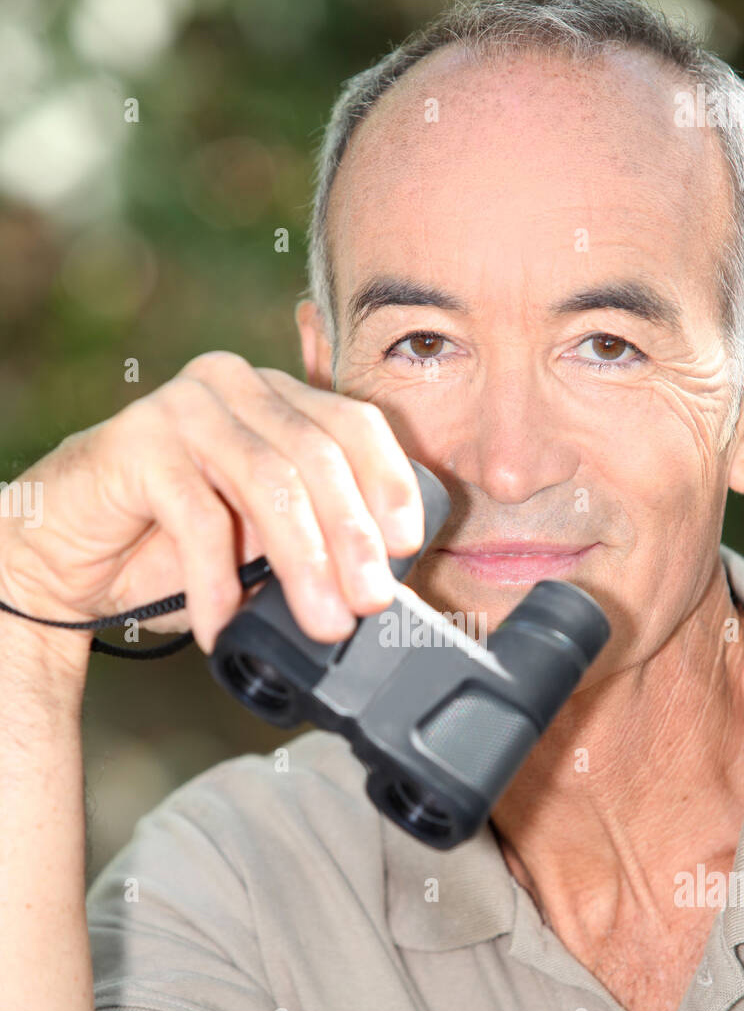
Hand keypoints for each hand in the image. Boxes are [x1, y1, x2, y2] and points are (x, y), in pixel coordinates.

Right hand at [0, 351, 425, 653]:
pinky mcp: (136, 443)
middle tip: (370, 603)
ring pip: (269, 481)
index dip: (390, 484)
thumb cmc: (172, 548)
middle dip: (352, 538)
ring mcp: (184, 408)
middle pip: (318, 455)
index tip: (408, 546)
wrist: (67, 555)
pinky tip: (226, 625)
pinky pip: (197, 516)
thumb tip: (381, 586)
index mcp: (278, 395)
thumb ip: (313, 541)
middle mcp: (235, 385)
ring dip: (303, 562)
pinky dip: (218, 581)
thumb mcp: (260, 540)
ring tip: (321, 622)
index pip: (355, 424)